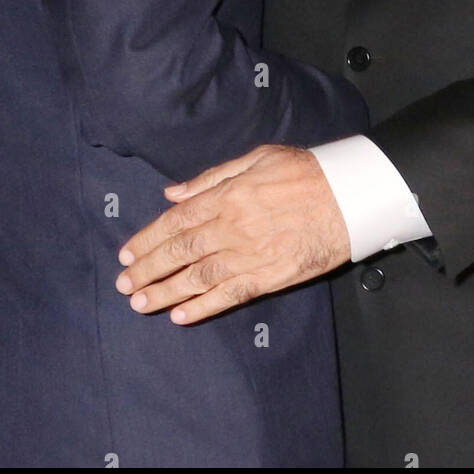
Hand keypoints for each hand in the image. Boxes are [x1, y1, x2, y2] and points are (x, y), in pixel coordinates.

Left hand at [115, 144, 349, 322]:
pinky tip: (180, 316)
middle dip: (147, 268)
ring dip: (165, 292)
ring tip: (141, 304)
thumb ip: (211, 177)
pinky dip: (203, 307)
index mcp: (227, 195)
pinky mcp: (269, 277)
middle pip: (180, 252)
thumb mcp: (256, 158)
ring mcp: (250, 254)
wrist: (349, 197)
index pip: (176, 221)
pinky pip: (229, 295)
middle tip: (124, 284)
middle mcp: (232, 226)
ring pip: (197, 277)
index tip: (126, 252)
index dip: (147, 239)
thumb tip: (173, 193)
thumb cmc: (304, 172)